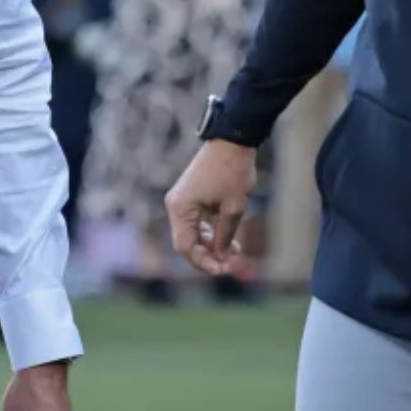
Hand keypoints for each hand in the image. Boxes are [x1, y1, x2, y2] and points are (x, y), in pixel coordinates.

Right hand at [165, 139, 255, 275]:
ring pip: (191, 234)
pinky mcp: (189, 197)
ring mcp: (181, 200)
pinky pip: (195, 223)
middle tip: (231, 265)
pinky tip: (228, 240)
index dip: (204, 263)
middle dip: (208, 256)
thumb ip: (225, 236)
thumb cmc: (233, 172)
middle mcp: (175, 205)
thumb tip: (223, 258)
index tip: (224, 270)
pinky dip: (209, 233)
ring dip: (210, 246)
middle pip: (186, 243)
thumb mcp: (233, 208)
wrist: (232, 140)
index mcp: (180, 208)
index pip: (185, 247)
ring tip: (235, 252)